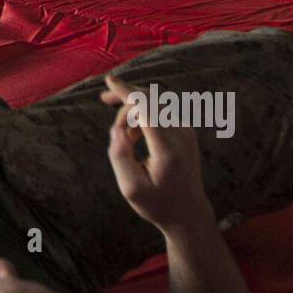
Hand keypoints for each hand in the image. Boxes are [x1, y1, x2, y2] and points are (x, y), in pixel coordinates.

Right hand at [101, 74, 211, 234]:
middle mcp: (181, 134)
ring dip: (133, 107)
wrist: (188, 212)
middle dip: (125, 95)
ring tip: (121, 133)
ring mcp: (186, 130)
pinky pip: (161, 109)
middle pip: (150, 98)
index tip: (108, 81)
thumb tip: (117, 129)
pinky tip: (133, 134)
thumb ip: (120, 156)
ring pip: (155, 101)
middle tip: (104, 98)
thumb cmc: (157, 203)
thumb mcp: (131, 189)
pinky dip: (143, 113)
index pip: (146, 107)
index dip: (126, 92)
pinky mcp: (186, 130)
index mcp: (167, 148)